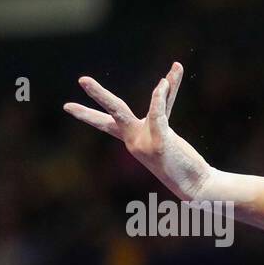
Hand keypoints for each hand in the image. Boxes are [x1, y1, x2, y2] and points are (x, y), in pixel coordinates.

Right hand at [64, 62, 214, 201]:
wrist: (197, 186)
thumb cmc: (184, 164)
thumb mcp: (166, 135)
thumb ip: (161, 110)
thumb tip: (166, 83)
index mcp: (133, 138)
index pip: (108, 124)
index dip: (87, 115)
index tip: (66, 107)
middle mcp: (135, 139)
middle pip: (112, 113)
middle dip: (97, 95)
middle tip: (81, 79)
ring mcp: (143, 141)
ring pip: (122, 111)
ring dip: (109, 95)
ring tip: (118, 77)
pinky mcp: (159, 142)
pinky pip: (158, 112)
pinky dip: (160, 96)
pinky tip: (163, 81)